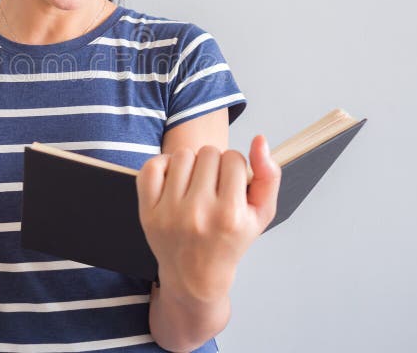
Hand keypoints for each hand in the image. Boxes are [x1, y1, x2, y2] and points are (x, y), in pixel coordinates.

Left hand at [136, 135, 280, 301]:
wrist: (196, 276)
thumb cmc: (231, 241)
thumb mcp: (261, 214)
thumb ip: (269, 176)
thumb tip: (259, 140)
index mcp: (230, 215)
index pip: (234, 159)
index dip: (236, 167)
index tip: (232, 183)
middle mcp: (199, 214)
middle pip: (208, 153)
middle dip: (214, 164)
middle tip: (214, 184)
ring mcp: (170, 213)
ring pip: (182, 155)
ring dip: (191, 163)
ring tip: (195, 182)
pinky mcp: (147, 212)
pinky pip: (152, 166)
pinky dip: (163, 166)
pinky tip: (174, 179)